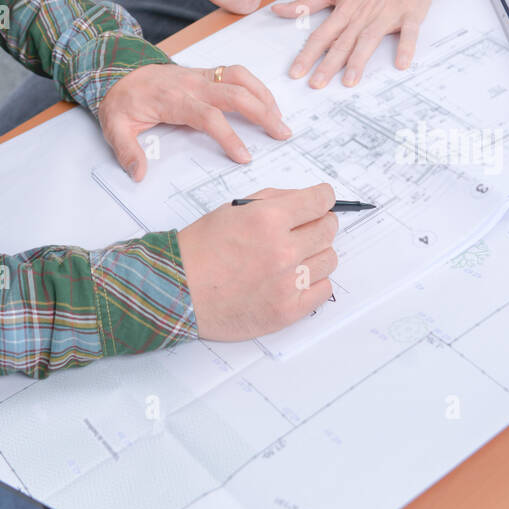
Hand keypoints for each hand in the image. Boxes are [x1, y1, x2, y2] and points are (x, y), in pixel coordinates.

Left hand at [97, 62, 291, 180]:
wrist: (119, 70)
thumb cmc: (122, 100)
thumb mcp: (115, 127)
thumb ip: (127, 151)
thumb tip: (139, 174)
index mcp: (175, 100)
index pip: (209, 116)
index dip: (229, 135)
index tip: (244, 156)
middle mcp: (193, 84)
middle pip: (235, 93)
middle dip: (262, 113)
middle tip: (281, 134)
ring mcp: (201, 75)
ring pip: (240, 78)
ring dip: (264, 96)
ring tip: (280, 119)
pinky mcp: (206, 72)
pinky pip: (236, 73)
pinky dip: (256, 86)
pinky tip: (266, 103)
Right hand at [177, 184, 337, 340]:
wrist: (179, 291)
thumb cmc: (201, 249)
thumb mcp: (232, 209)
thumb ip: (273, 200)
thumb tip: (305, 200)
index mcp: (268, 219)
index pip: (320, 201)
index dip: (324, 197)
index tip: (324, 199)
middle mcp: (282, 250)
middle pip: (329, 229)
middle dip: (321, 223)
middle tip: (308, 227)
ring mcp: (288, 283)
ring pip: (329, 259)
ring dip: (317, 253)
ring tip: (295, 255)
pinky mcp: (288, 311)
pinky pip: (324, 290)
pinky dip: (314, 281)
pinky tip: (295, 277)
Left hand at [271, 0, 437, 87]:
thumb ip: (307, 2)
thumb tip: (278, 9)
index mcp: (344, 9)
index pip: (320, 35)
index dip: (306, 55)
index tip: (296, 73)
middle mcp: (362, 14)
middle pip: (342, 42)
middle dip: (328, 65)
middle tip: (316, 85)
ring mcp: (386, 15)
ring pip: (369, 40)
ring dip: (358, 60)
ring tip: (349, 81)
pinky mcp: (409, 14)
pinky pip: (408, 33)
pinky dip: (406, 47)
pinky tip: (401, 63)